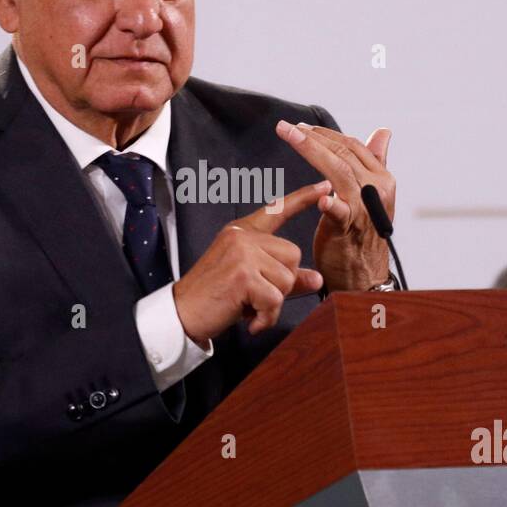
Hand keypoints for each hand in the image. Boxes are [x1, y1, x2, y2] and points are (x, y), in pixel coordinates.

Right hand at [173, 180, 331, 344]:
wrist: (181, 313)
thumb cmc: (214, 297)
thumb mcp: (251, 282)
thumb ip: (285, 277)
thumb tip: (317, 279)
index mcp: (242, 232)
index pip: (277, 210)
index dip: (304, 198)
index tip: (325, 186)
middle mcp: (242, 236)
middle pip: (293, 256)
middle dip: (282, 284)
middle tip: (254, 296)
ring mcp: (242, 253)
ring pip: (287, 279)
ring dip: (272, 304)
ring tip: (248, 306)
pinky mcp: (243, 275)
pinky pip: (275, 299)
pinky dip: (266, 317)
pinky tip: (249, 320)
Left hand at [275, 120, 394, 291]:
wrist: (364, 276)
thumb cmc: (363, 235)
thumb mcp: (372, 195)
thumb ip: (375, 162)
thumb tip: (383, 132)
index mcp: (382, 178)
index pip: (352, 146)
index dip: (325, 134)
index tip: (300, 127)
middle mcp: (377, 189)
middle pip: (343, 153)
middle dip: (313, 137)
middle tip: (287, 127)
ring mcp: (365, 209)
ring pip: (339, 171)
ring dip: (313, 152)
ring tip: (292, 137)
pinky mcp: (351, 229)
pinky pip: (342, 212)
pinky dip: (332, 203)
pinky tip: (321, 198)